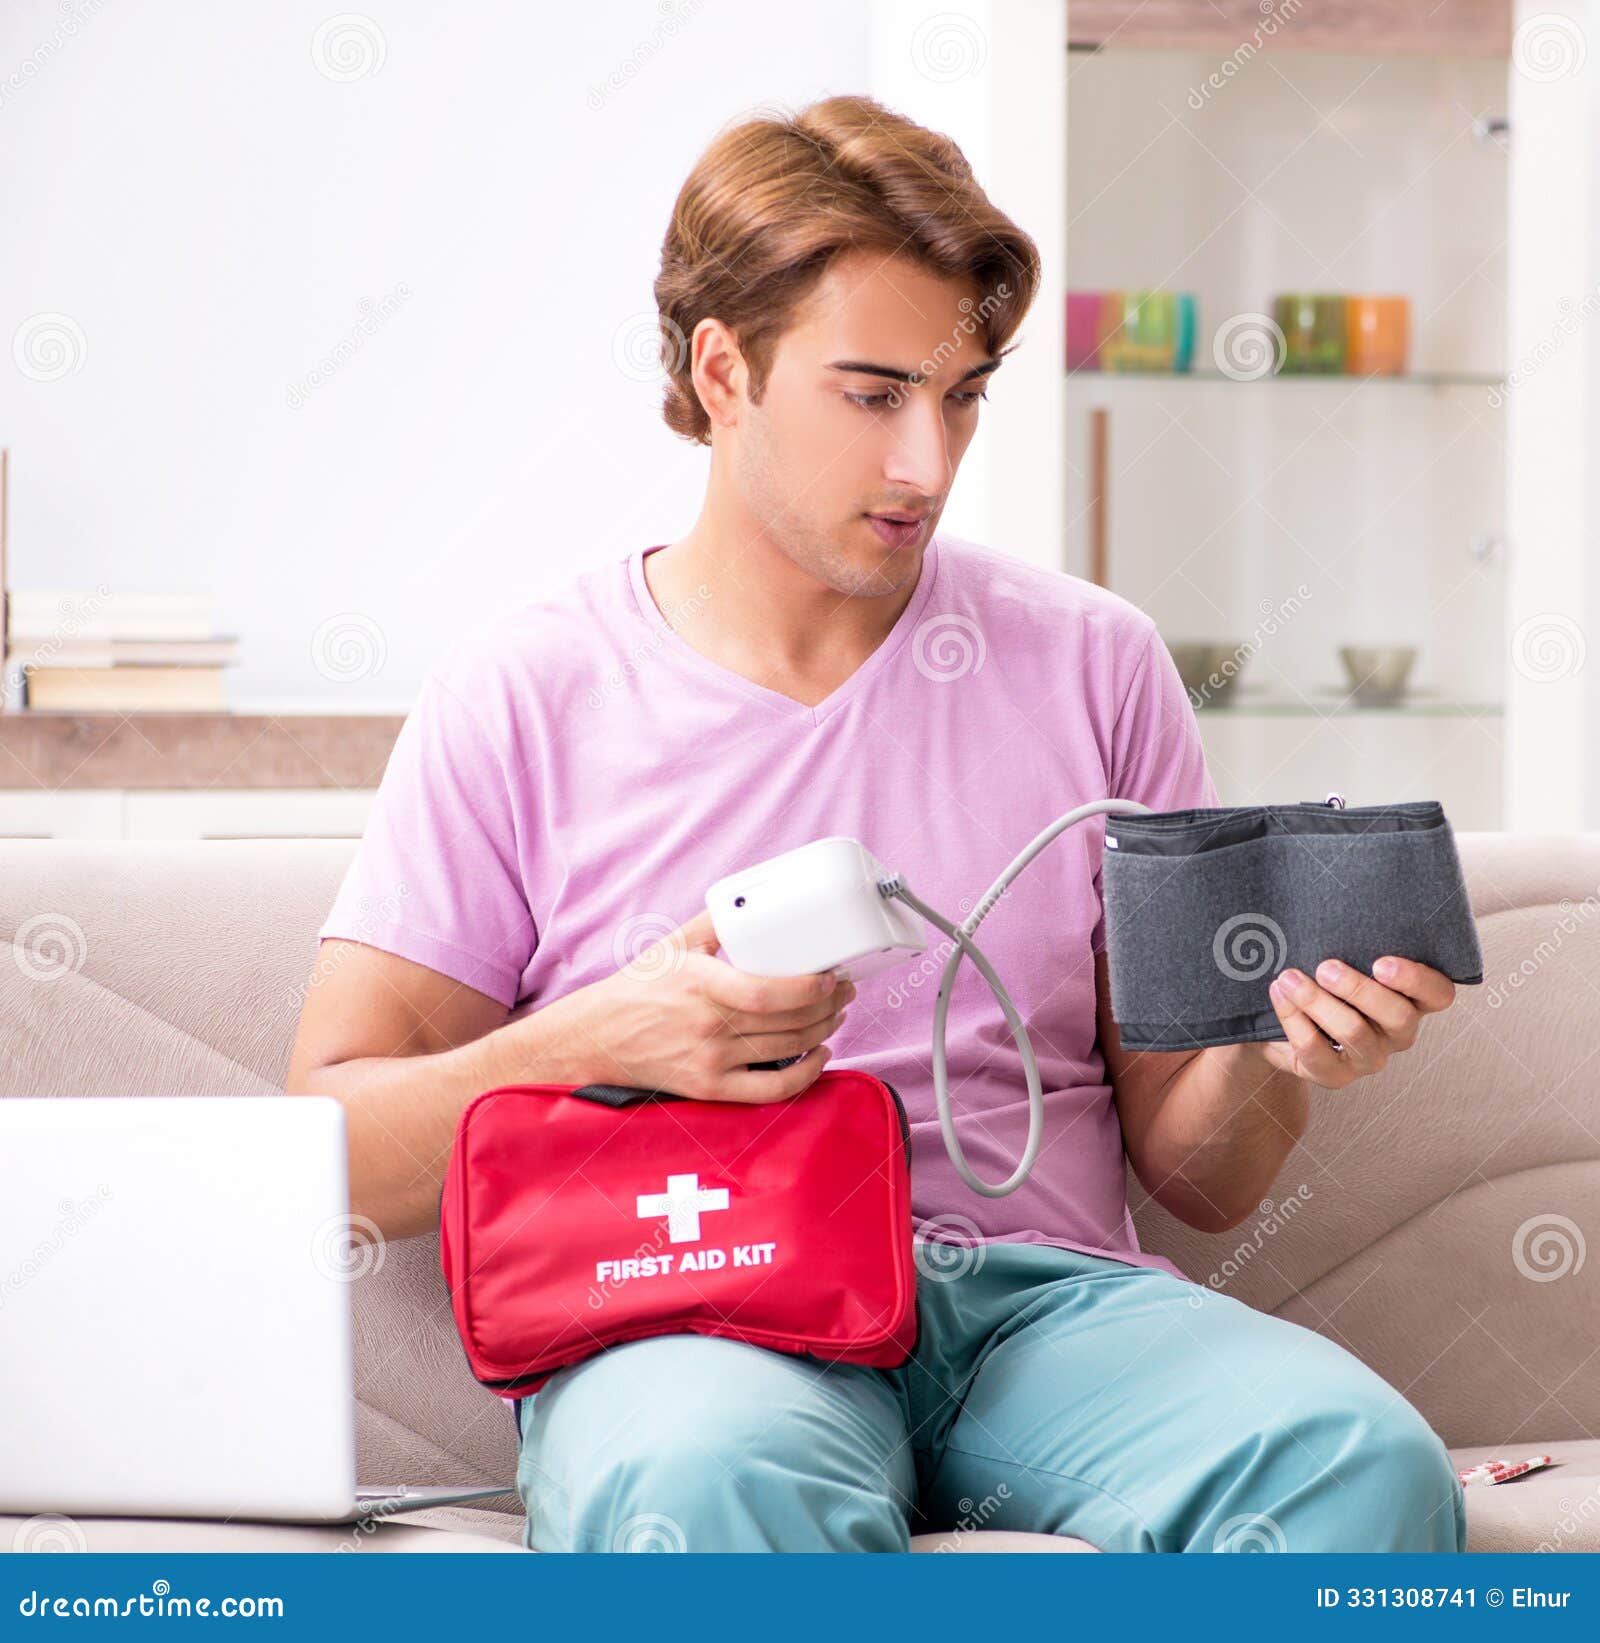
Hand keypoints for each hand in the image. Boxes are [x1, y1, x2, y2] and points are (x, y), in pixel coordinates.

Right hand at [551, 909, 854, 1102]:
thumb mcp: (673, 944)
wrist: (598, 1039)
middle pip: (788, 1022)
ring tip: (836, 1014)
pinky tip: (819, 1055)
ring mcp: (711, 1061)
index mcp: (701, 984)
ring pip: (787, 1051)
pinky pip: (771, 1090)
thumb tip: (752, 898)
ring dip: (823, 1031)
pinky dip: (805, 1075)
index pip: (767, 993)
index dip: (809, 988)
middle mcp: (708, 1025)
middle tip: (844, 990)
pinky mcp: (711, 1088)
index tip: (831, 976)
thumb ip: (716, 921)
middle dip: (829, 1006)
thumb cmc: (639, 989)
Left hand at [1243, 955, 1456, 1087]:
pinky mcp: (1335, 1076)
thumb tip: (1330, 900)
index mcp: (1411, 999)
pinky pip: (1316, 1051)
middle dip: (1359, 989)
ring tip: (1288, 978)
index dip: (1417, 980)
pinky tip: (1278, 995)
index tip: (1381, 962)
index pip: (1438, 994)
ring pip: (1354, 1032)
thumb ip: (1349, 939)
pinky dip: (1293, 1019)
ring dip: (1317, 1001)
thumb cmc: (1318, 978)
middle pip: (1398, 1016)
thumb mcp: (1338, 955)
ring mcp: (1368, 1057)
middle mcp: (1398, 1032)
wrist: (1274, 1020)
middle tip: (1325, 967)